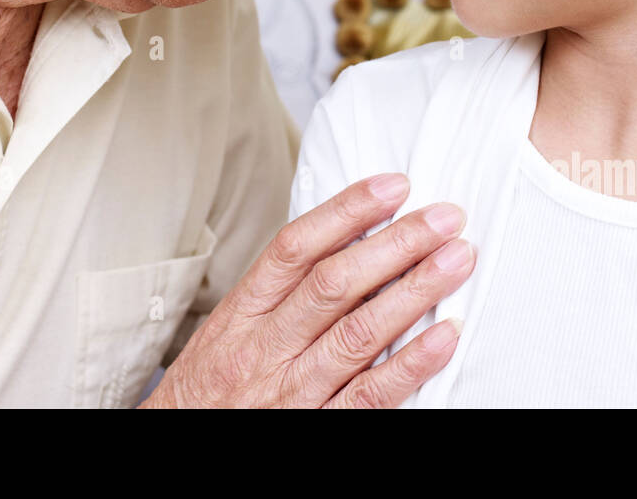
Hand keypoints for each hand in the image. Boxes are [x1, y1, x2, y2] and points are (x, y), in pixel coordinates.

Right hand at [140, 174, 474, 407]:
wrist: (178, 449)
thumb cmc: (209, 392)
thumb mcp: (227, 331)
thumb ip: (278, 291)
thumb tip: (347, 242)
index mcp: (241, 314)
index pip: (296, 247)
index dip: (348, 211)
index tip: (395, 186)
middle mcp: (263, 349)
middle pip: (335, 283)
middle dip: (396, 243)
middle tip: (445, 217)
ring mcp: (290, 392)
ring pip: (358, 333)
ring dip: (415, 291)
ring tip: (458, 260)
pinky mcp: (315, 430)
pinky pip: (369, 396)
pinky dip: (411, 364)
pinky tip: (445, 336)